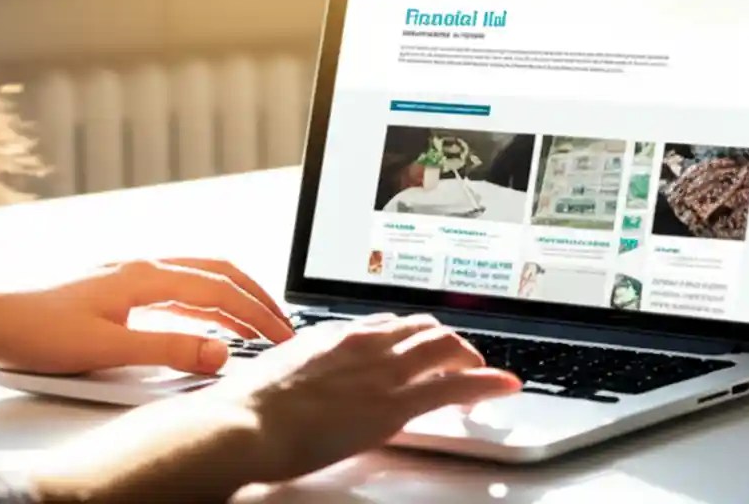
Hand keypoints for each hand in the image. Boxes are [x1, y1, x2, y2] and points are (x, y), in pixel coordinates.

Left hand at [0, 258, 293, 374]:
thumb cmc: (38, 330)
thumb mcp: (108, 348)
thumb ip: (168, 350)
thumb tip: (220, 351)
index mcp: (145, 276)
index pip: (219, 291)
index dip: (255, 313)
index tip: (281, 335)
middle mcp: (142, 267)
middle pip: (217, 273)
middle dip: (254, 297)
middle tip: (281, 324)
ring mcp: (130, 274)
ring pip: (199, 276)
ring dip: (232, 296)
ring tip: (254, 322)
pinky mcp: (118, 287)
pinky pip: (178, 285)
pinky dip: (206, 299)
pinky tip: (205, 317)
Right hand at [217, 313, 521, 480]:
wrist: (244, 424)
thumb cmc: (250, 406)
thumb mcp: (281, 371)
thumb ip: (308, 365)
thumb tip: (311, 371)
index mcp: (338, 335)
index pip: (390, 323)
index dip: (412, 336)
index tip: (421, 346)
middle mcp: (366, 342)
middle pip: (424, 328)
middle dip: (447, 343)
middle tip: (459, 360)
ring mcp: (383, 371)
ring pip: (446, 347)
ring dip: (470, 358)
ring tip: (483, 374)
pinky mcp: (395, 404)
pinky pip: (455, 386)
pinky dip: (488, 382)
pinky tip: (504, 386)